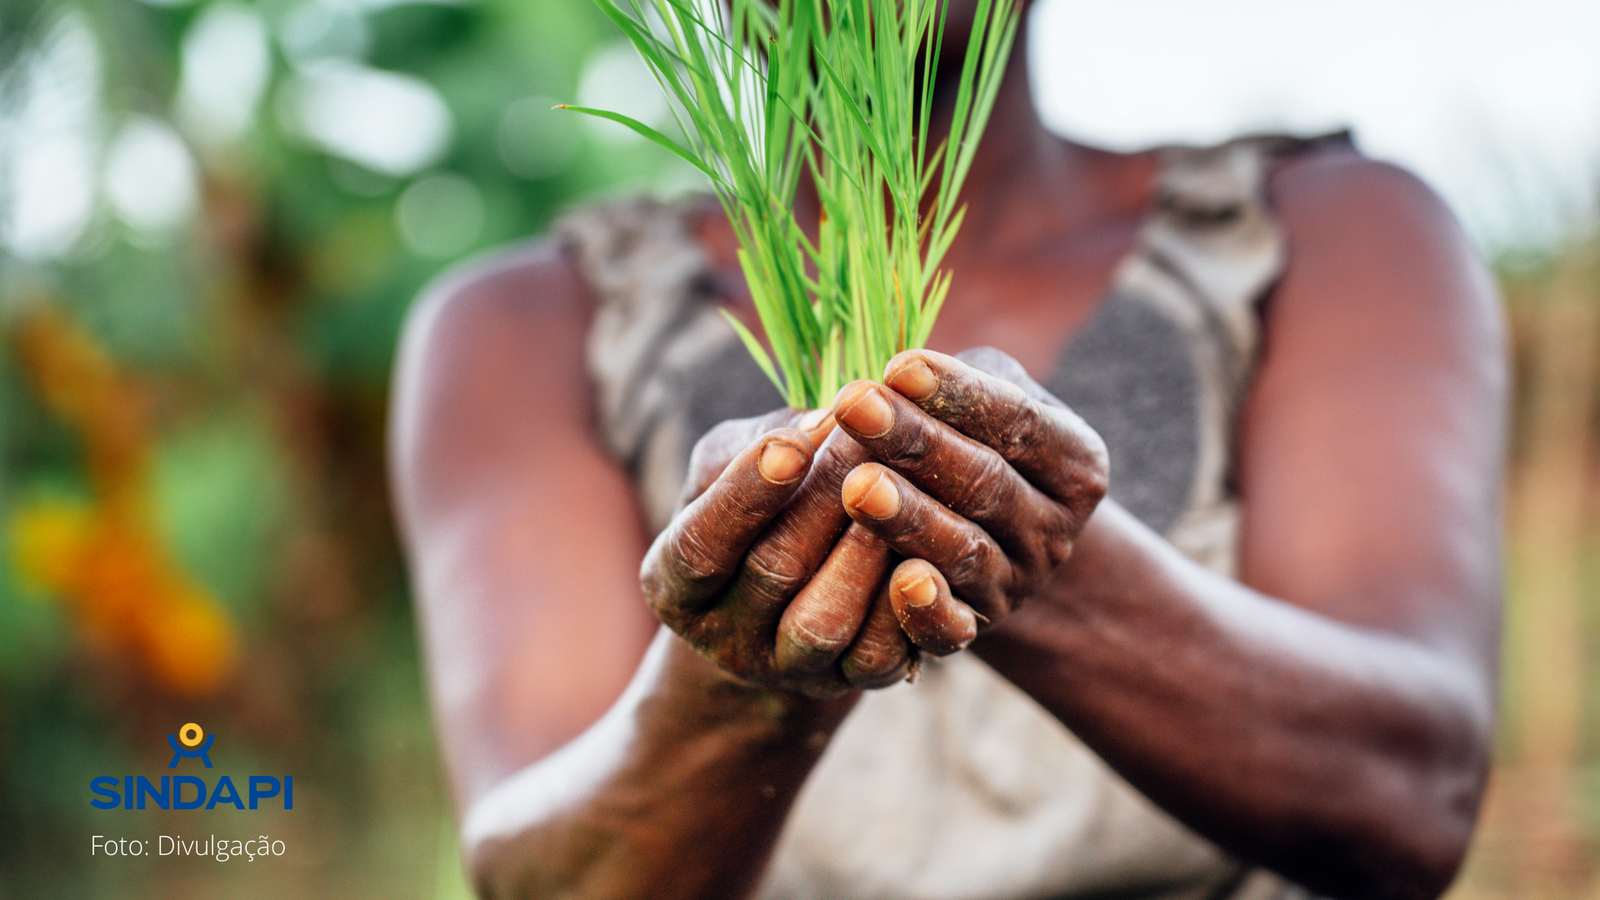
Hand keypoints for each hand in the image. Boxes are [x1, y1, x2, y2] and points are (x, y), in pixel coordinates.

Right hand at [639, 409, 917, 696]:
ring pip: (826, 621)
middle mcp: (725, 640)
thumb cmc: (759, 500)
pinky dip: (906, 602)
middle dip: (823, 500)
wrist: (795, 588)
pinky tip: (926, 546)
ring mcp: (789, 670)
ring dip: (865, 549)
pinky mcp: (850, 682)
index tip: (790, 443)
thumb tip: (821, 424)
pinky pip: (881, 656)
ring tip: (898, 485)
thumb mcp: (733, 463)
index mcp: (675, 587)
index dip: (744, 496)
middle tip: (867, 436)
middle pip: (772, 573)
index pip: (700, 547)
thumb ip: (758, 441)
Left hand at [831, 348, 1108, 654]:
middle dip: (917, 442)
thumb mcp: (989, 400)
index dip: (958, 394)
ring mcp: (1017, 585)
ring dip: (910, 517)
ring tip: (856, 484)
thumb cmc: (976, 442)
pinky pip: (952, 628)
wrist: (994, 539)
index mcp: (1074, 462)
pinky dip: (928, 609)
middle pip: (987, 484)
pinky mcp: (974, 629)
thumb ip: (958, 386)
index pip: (1018, 422)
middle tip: (855, 406)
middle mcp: (1054, 530)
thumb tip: (893, 378)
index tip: (898, 365)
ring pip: (965, 551)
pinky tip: (899, 581)